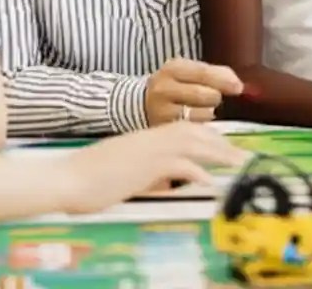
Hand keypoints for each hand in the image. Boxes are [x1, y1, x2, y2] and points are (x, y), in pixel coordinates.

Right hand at [57, 122, 247, 213]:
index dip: (210, 137)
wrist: (66, 178)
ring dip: (219, 152)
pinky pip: (179, 164)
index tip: (229, 148)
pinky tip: (209, 181)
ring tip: (239, 164)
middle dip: (222, 143)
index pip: (186, 129)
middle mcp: (151, 137)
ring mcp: (149, 149)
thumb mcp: (128, 171)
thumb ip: (151, 172)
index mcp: (147, 136)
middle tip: (244, 157)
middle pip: (195, 132)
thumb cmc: (91, 178)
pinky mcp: (145, 165)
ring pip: (193, 142)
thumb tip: (170, 181)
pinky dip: (197, 171)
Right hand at [145, 58, 243, 125]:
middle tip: (213, 99)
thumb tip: (239, 85)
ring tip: (199, 109)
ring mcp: (162, 111)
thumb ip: (215, 73)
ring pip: (202, 115)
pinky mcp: (165, 130)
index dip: (223, 80)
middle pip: (204, 95)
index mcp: (173, 68)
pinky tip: (194, 121)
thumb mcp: (189, 72)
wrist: (143, 104)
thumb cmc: (175, 85)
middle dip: (215, 98)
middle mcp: (164, 88)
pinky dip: (201, 126)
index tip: (239, 88)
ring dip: (208, 114)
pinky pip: (195, 129)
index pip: (202, 72)